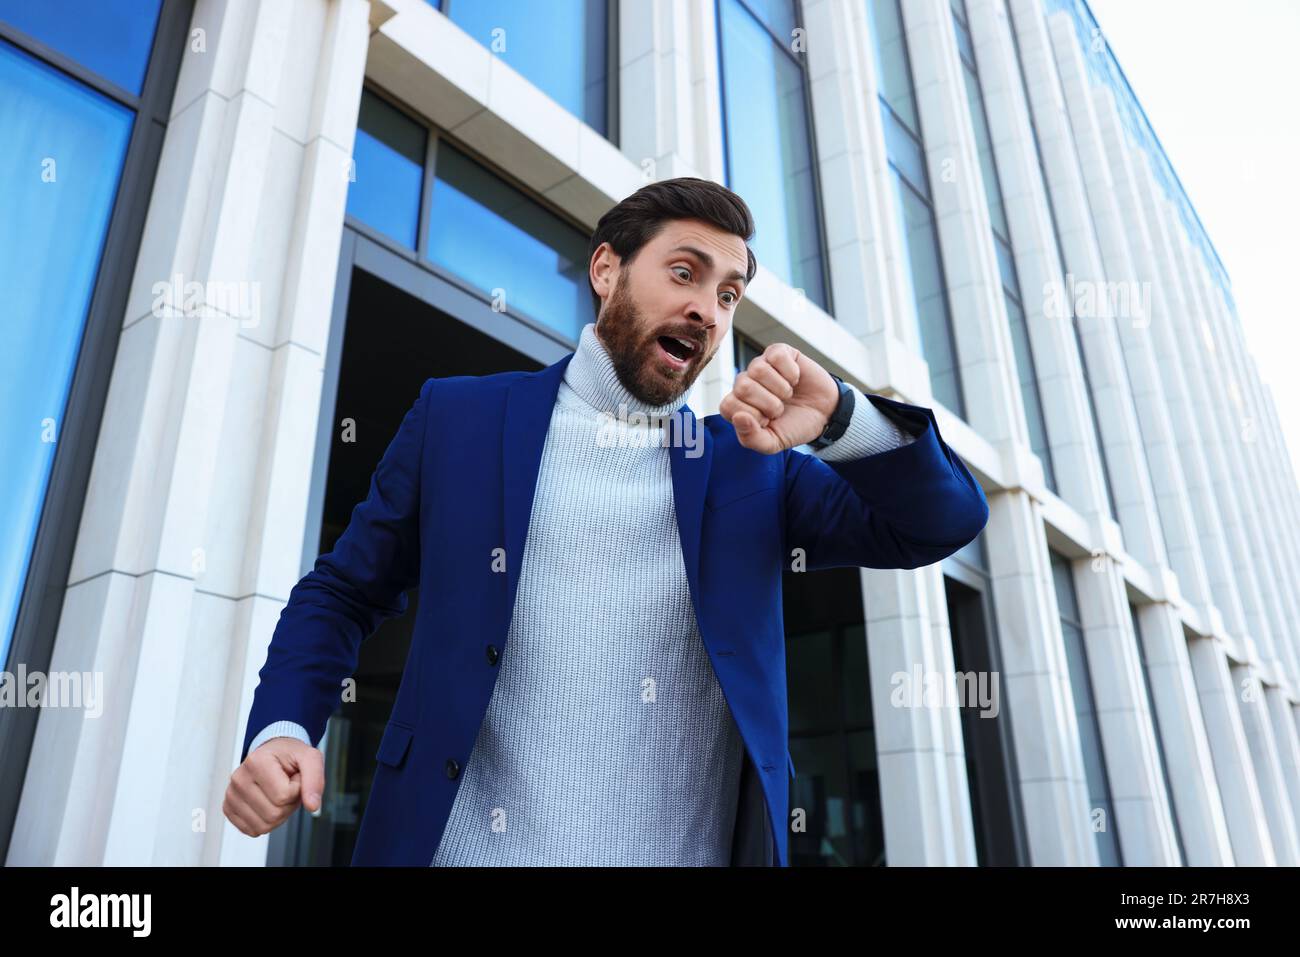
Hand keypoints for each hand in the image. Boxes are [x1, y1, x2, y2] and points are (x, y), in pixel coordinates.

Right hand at [224, 737, 324, 836]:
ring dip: (279, 814)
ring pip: (263, 826)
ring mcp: (231, 794)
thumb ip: (315, 780)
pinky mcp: (229, 808)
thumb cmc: (290, 755)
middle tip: (287, 786)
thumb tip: (312, 806)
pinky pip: (252, 830)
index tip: (294, 777)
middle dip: (289, 804)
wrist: (273, 753)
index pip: (284, 796)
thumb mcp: (311, 758)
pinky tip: (267, 803)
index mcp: (257, 762)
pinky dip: (266, 822)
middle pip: (273, 814)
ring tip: (278, 793)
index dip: (297, 790)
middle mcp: (239, 778)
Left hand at [720, 343, 840, 453]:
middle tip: (780, 408)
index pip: (727, 406)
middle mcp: (744, 383)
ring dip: (781, 388)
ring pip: (758, 370)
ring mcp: (760, 365)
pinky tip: (795, 379)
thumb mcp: (773, 442)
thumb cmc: (794, 426)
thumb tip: (738, 417)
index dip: (752, 416)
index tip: (767, 421)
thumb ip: (751, 438)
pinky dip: (791, 372)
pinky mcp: (778, 352)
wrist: (825, 414)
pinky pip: (776, 357)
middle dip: (769, 403)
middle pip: (743, 386)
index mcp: (737, 405)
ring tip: (788, 394)